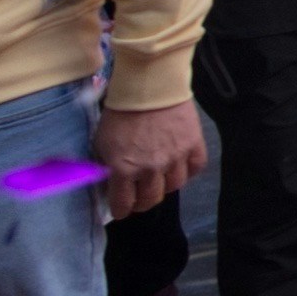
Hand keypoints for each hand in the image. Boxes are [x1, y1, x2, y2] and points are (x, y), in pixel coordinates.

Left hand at [92, 99, 207, 217]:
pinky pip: (195, 168)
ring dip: (164, 186)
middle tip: (139, 197)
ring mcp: (175, 158)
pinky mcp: (194, 145)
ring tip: (159, 179)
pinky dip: (187, 171)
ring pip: (173, 186)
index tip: (121, 209)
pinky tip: (179, 167)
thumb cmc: (120, 111)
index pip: (123, 204)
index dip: (121, 210)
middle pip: (151, 199)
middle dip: (142, 202)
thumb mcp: (102, 141)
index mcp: (124, 168)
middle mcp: (151, 168)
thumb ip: (106, 164)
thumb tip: (108, 182)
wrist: (149, 85)